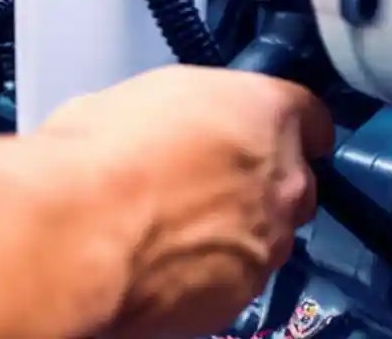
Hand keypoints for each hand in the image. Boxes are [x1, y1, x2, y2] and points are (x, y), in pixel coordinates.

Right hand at [35, 66, 333, 337]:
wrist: (80, 236)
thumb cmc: (102, 154)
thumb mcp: (145, 97)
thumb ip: (190, 113)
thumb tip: (176, 129)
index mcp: (266, 112)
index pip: (311, 118)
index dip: (284, 128)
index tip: (266, 135)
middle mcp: (285, 177)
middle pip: (296, 180)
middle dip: (263, 184)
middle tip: (208, 185)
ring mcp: (270, 242)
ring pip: (272, 233)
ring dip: (240, 230)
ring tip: (180, 232)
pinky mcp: (244, 294)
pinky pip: (241, 277)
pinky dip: (216, 272)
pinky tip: (170, 266)